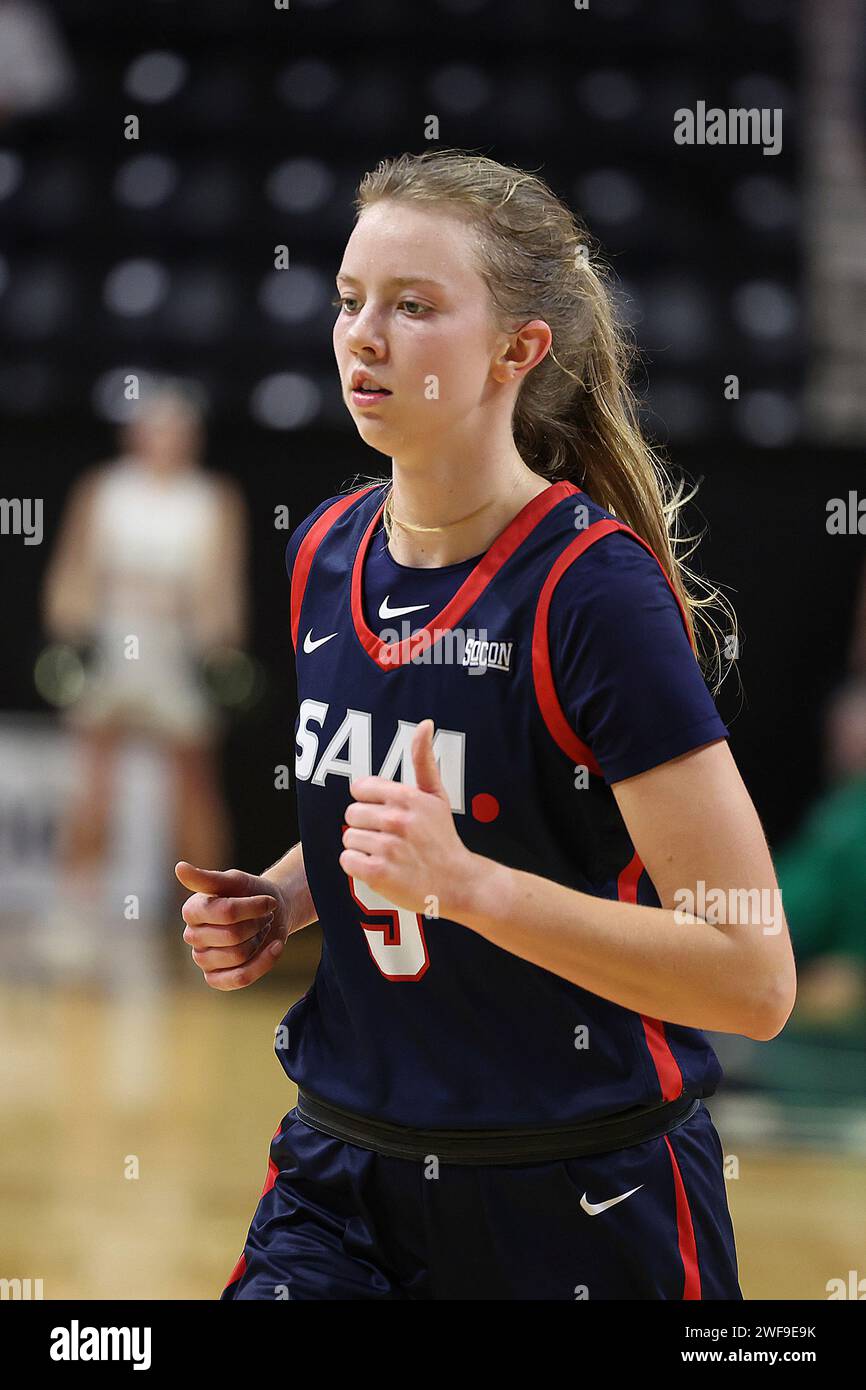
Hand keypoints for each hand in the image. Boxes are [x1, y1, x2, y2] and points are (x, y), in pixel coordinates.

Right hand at [175, 862, 287, 989]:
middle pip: (233, 936)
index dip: (253, 907)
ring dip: (259, 941)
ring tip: (260, 929)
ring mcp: (202, 959)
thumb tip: (179, 868)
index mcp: (192, 910)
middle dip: (257, 924)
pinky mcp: (216, 979)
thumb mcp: (234, 881)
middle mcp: (192, 936)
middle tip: (263, 915)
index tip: (268, 901)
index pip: (226, 913)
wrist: (270, 912)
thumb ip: (207, 878)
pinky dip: (263, 963)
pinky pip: (240, 978)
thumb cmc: (249, 893)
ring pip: (238, 956)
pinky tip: (275, 947)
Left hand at [339, 718, 474, 916]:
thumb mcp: (436, 795)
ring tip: (386, 854)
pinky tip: (379, 867)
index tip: (385, 815)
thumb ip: (424, 759)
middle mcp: (397, 820)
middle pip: (351, 814)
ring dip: (362, 848)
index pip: (360, 789)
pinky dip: (358, 866)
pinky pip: (347, 860)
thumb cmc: (442, 838)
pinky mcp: (378, 872)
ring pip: (348, 838)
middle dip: (365, 826)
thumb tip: (425, 723)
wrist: (457, 882)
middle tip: (388, 838)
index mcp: (407, 797)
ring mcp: (387, 847)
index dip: (370, 803)